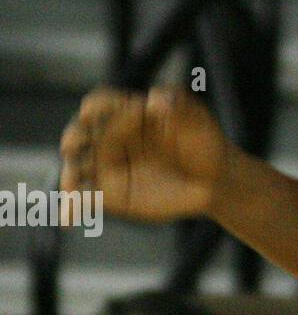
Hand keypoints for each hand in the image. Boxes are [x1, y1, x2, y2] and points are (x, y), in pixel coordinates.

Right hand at [60, 87, 231, 221]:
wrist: (214, 180)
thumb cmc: (204, 142)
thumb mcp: (197, 120)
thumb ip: (178, 105)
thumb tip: (156, 97)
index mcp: (127, 113)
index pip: (102, 104)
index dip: (95, 106)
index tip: (93, 112)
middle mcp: (111, 138)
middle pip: (80, 133)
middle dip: (73, 136)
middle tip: (73, 144)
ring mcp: (108, 166)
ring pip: (76, 167)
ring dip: (67, 174)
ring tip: (72, 185)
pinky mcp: (110, 194)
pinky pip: (84, 199)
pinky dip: (71, 207)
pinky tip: (68, 217)